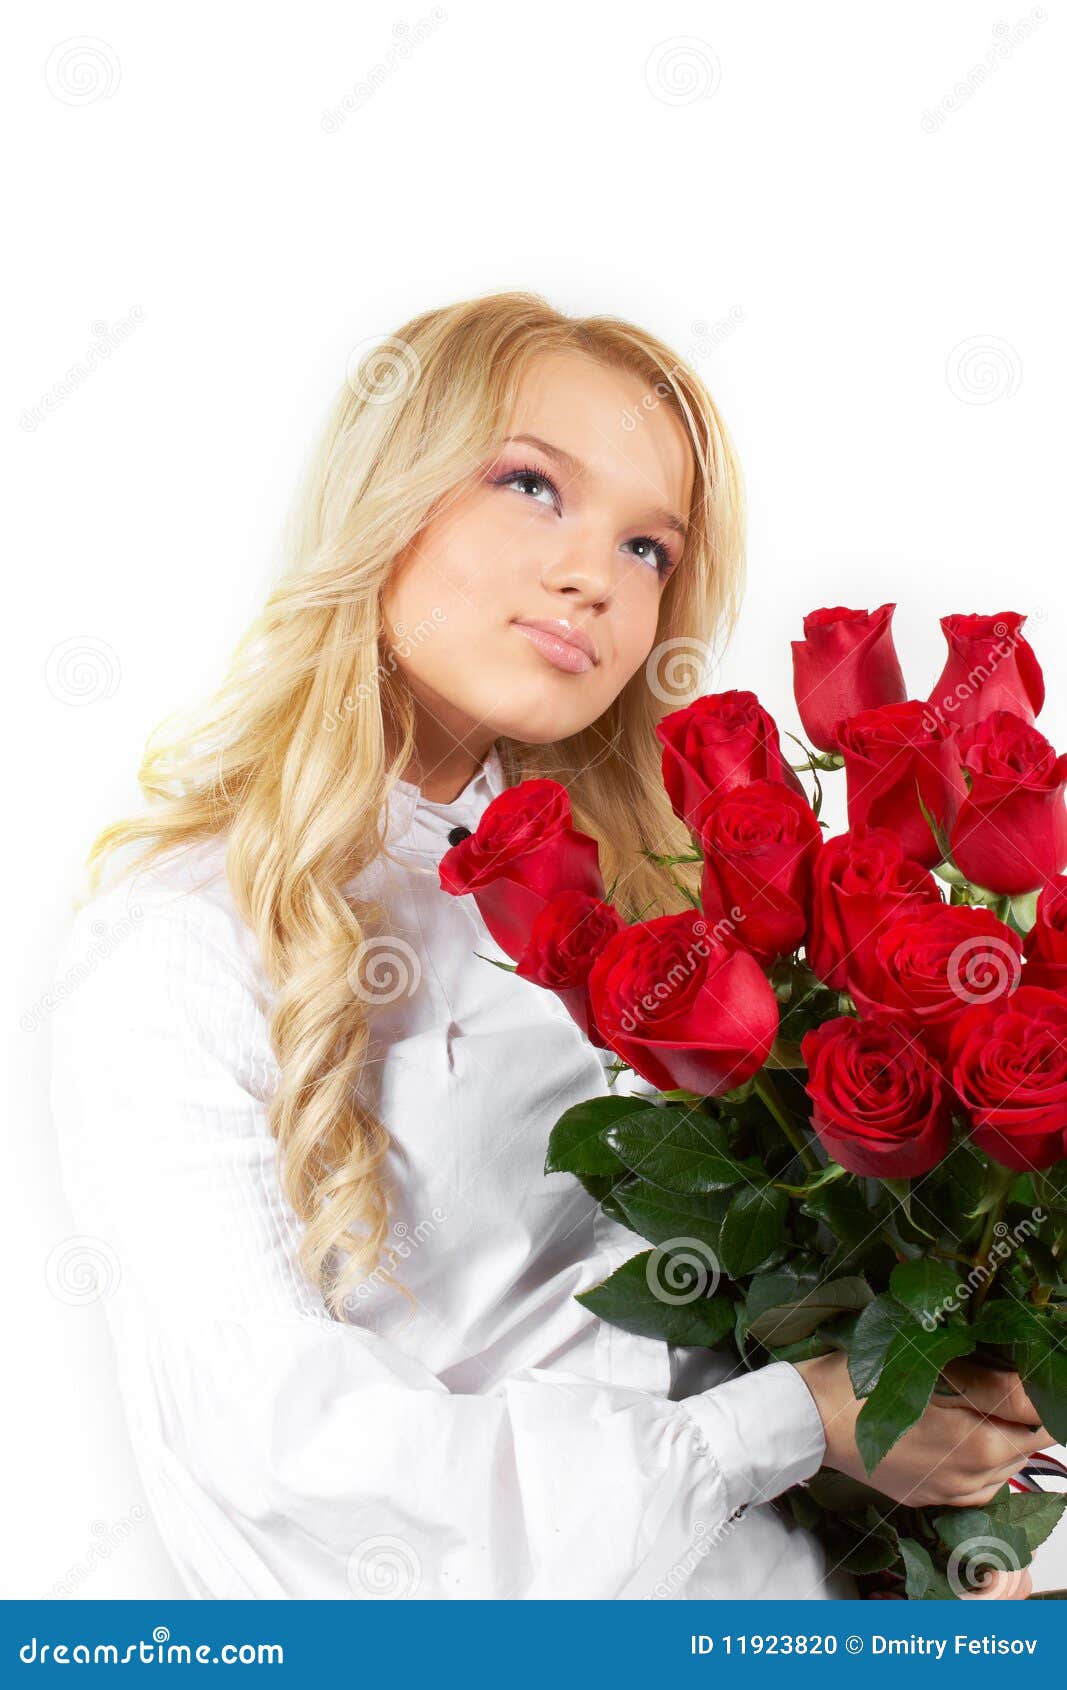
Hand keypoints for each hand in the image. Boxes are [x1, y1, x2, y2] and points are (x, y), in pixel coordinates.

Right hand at [793, 1351, 1051, 1508]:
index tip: (1021, 1372)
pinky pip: (974, 1485)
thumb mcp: (929, 1365)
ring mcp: (947, 1494)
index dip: (1039, 1397)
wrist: (806, 1418)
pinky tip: (954, 1432)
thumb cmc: (858, 1383)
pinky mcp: (926, 1498)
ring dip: (999, 1437)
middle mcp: (970, 1480)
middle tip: (992, 1377)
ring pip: (1002, 1468)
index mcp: (977, 1444)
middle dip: (1018, 1414)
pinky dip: (978, 1460)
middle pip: (1024, 1447)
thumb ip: (993, 1384)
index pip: (1042, 1426)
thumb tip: (1037, 1388)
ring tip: (970, 1401)